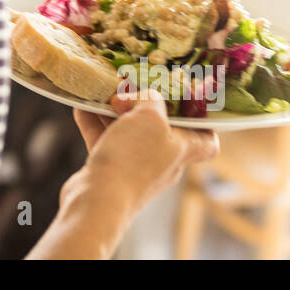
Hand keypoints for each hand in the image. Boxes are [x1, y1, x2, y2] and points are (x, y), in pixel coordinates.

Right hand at [84, 90, 218, 202]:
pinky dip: (94, 123)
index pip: (207, 142)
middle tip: (129, 88)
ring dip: (115, 111)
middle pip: (161, 129)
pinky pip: (104, 141)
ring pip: (129, 132)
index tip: (189, 102)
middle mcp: (162, 160)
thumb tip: (144, 96)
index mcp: (182, 150)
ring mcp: (134, 167)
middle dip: (145, 106)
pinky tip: (81, 106)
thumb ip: (151, 99)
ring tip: (102, 92)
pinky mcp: (109, 171)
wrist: (99, 201)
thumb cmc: (133, 158)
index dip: (204, 122)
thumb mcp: (150, 116)